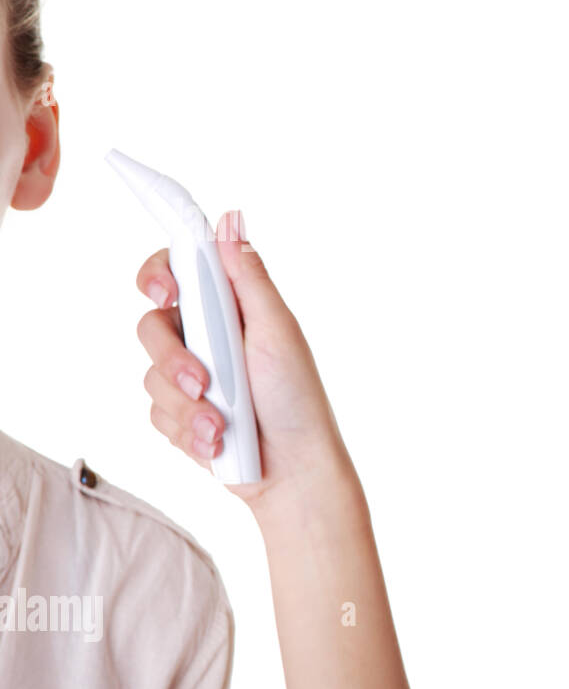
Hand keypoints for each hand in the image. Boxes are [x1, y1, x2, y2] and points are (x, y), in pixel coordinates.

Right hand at [135, 210, 352, 514]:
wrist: (293, 471)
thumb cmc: (297, 398)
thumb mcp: (276, 331)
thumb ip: (248, 277)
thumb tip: (231, 217)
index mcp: (231, 308)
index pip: (177, 270)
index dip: (158, 274)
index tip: (165, 292)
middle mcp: (207, 337)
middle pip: (152, 324)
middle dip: (174, 359)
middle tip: (204, 383)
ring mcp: (191, 376)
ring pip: (151, 375)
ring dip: (188, 407)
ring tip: (223, 427)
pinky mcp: (180, 415)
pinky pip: (156, 413)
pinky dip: (188, 431)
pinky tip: (217, 444)